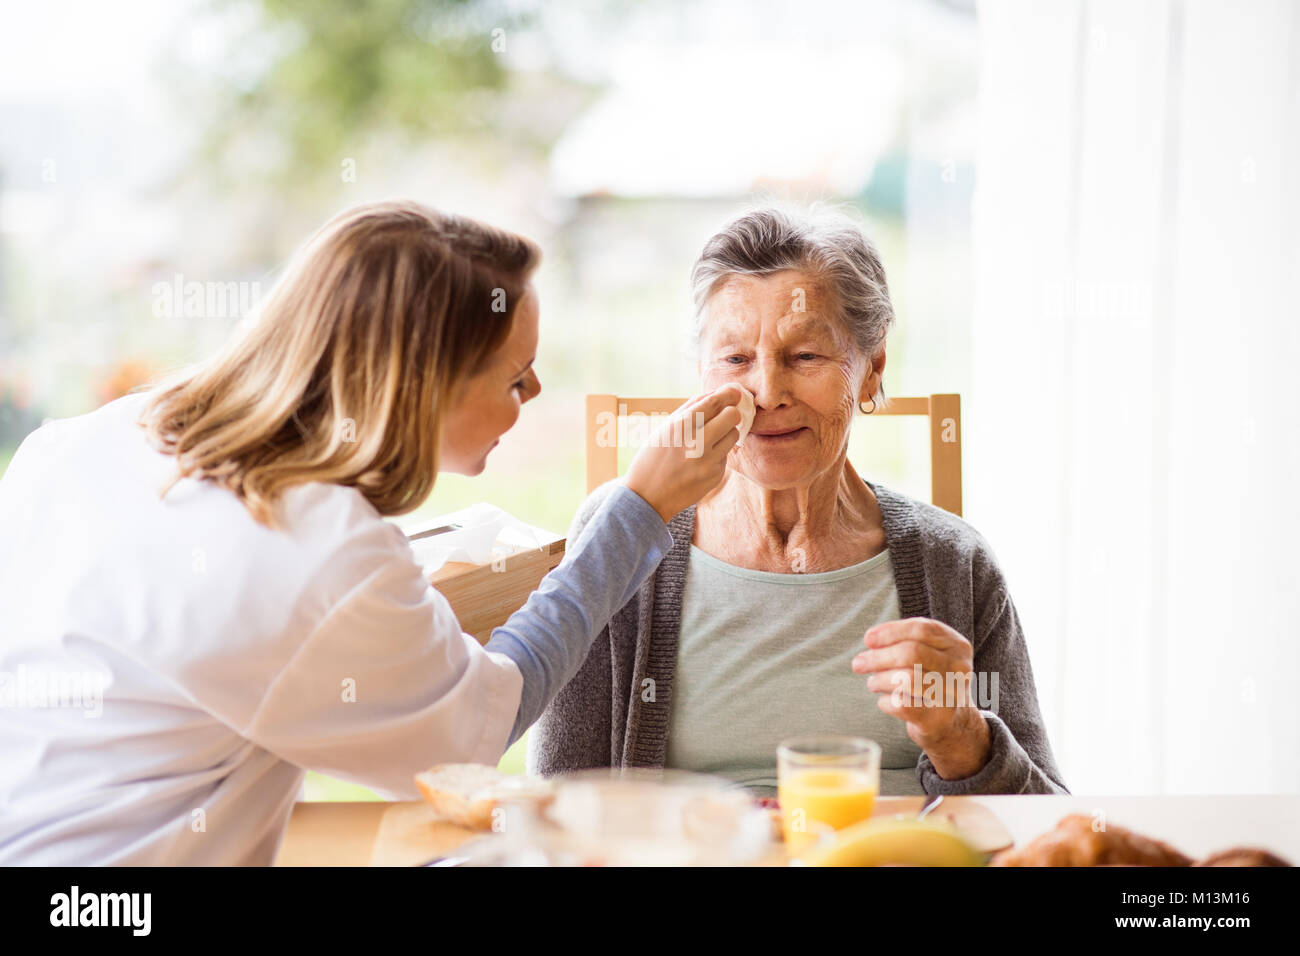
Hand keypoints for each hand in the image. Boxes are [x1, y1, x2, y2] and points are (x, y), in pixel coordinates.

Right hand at [624, 384, 743, 522]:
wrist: (647, 497)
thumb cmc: (652, 458)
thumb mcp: (664, 428)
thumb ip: (689, 408)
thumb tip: (714, 392)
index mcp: (680, 427)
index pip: (714, 402)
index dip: (729, 394)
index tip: (734, 393)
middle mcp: (696, 443)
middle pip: (732, 416)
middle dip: (731, 412)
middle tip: (726, 414)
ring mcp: (708, 462)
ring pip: (733, 435)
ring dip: (726, 433)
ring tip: (711, 439)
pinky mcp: (715, 476)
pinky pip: (725, 456)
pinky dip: (718, 454)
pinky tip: (701, 460)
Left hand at [851, 617, 992, 779]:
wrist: (953, 723)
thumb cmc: (932, 681)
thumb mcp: (929, 654)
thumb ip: (904, 641)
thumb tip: (871, 640)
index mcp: (957, 645)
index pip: (922, 629)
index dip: (890, 632)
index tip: (868, 639)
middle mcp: (959, 669)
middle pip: (912, 653)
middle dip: (879, 657)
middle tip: (858, 663)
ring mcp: (951, 696)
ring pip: (906, 679)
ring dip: (880, 680)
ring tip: (872, 683)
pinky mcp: (937, 720)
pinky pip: (901, 705)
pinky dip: (885, 701)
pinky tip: (885, 700)